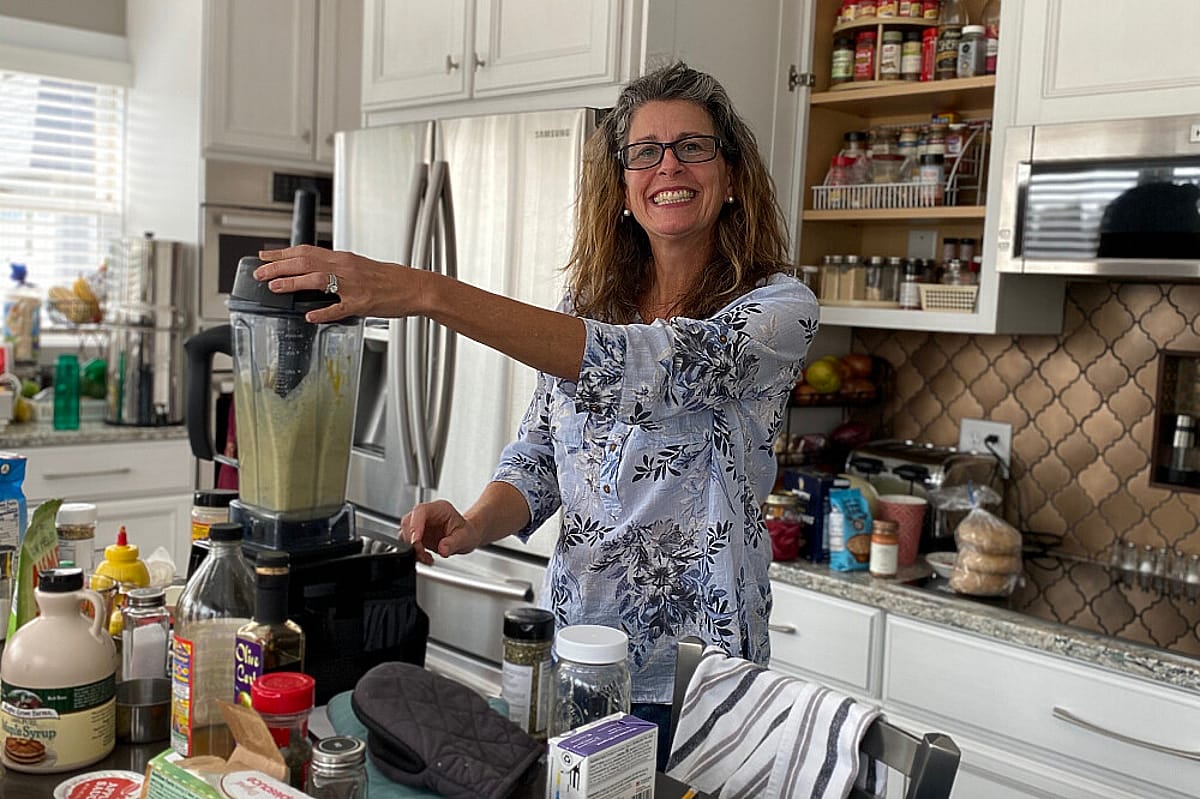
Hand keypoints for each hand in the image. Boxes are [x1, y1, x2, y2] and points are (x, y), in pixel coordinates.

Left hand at [254, 245, 424, 323]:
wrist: (414, 286)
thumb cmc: (390, 279)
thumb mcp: (359, 267)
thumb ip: (336, 269)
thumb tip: (314, 273)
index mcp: (343, 258)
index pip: (306, 251)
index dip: (282, 253)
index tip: (264, 256)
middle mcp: (345, 268)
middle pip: (305, 262)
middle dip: (278, 267)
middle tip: (260, 272)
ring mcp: (353, 286)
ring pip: (316, 279)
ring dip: (292, 283)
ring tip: (274, 287)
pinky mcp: (362, 303)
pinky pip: (339, 308)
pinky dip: (322, 312)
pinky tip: (310, 316)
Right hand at [399, 500, 484, 564]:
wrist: (467, 536)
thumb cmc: (467, 532)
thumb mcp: (465, 538)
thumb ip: (453, 543)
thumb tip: (443, 549)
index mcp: (439, 508)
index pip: (420, 511)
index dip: (415, 526)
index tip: (415, 541)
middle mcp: (427, 514)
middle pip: (408, 522)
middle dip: (412, 540)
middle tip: (422, 554)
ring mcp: (421, 524)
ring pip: (405, 533)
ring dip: (413, 548)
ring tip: (426, 557)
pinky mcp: (417, 535)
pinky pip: (409, 543)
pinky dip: (415, 552)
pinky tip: (426, 557)